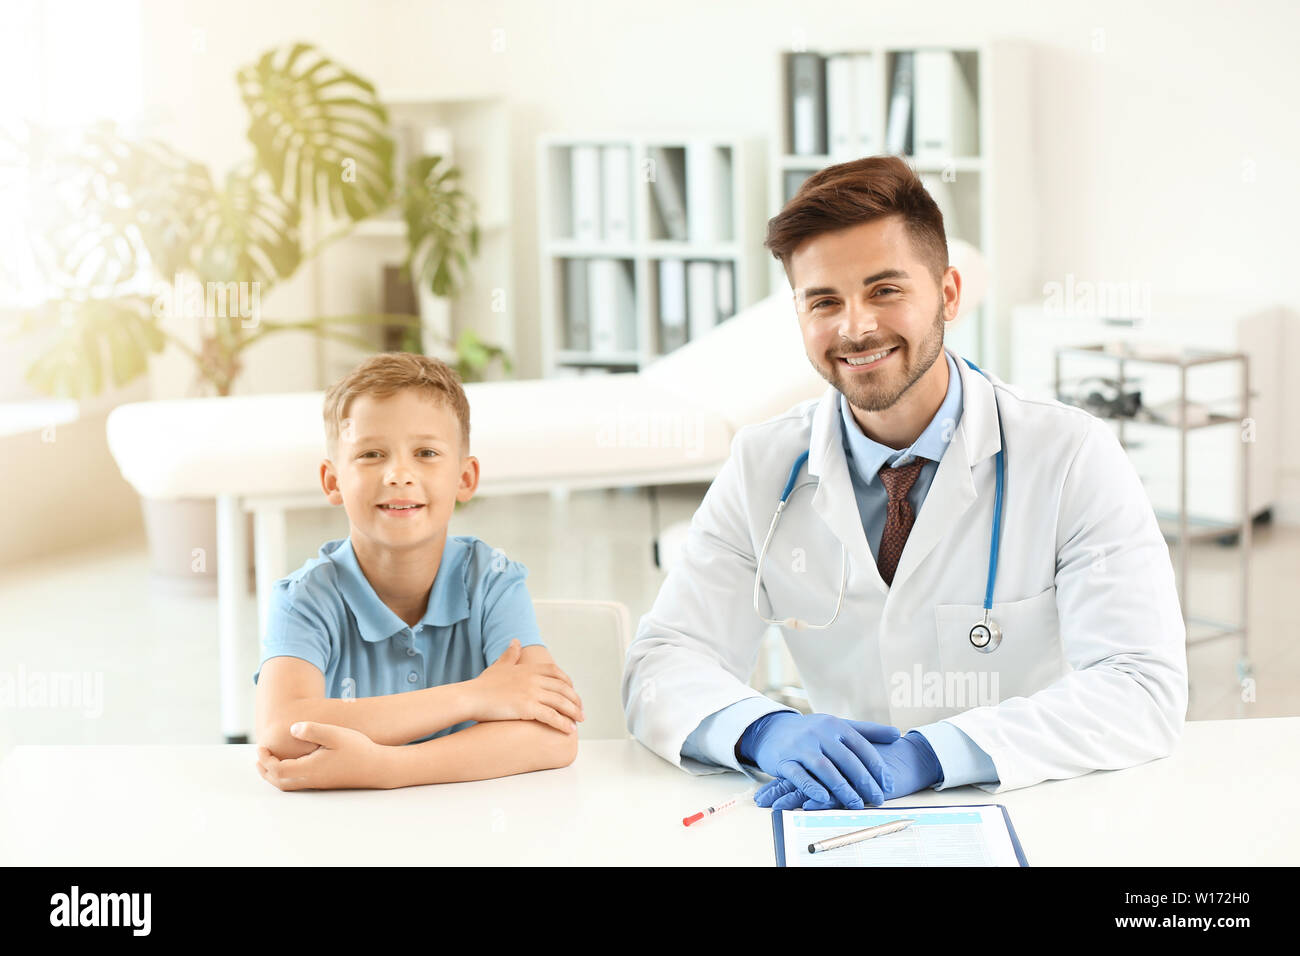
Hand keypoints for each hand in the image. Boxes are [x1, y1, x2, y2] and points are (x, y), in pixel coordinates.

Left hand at [255, 721, 394, 790]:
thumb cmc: (358, 749)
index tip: (261, 746)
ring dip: (274, 774)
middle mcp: (311, 779)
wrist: (378, 768)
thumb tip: (292, 729)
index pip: (277, 769)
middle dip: (265, 770)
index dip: (265, 759)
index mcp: (309, 769)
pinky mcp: (324, 782)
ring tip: (269, 762)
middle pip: (279, 782)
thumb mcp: (335, 734)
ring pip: (287, 785)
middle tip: (259, 755)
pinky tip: (291, 764)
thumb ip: (312, 730)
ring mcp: (317, 783)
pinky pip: (297, 783)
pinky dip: (286, 776)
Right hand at [468, 639, 583, 733]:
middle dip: (575, 700)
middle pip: (563, 688)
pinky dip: (563, 723)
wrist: (470, 697)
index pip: (557, 673)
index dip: (568, 684)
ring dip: (573, 713)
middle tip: (580, 711)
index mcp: (530, 668)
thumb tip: (516, 641)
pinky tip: (569, 730)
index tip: (573, 693)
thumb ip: (511, 654)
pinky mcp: (527, 707)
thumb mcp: (500, 665)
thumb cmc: (483, 684)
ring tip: (579, 722)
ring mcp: (532, 692)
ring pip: (561, 702)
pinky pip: (551, 716)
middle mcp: (534, 678)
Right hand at [756, 730, 942, 808]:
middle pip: (846, 759)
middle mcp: (819, 733)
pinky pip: (799, 775)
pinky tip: (825, 798)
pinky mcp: (784, 760)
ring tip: (856, 804)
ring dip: (842, 788)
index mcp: (835, 725)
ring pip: (825, 768)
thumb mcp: (837, 726)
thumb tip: (897, 734)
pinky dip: (813, 787)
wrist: (771, 730)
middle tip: (878, 799)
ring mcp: (800, 746)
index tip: (889, 785)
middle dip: (864, 781)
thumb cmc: (812, 732)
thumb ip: (867, 731)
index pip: (862, 747)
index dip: (877, 766)